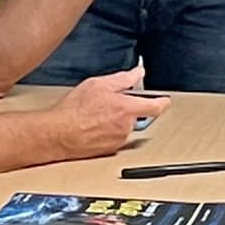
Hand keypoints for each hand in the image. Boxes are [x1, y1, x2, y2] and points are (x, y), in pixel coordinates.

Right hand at [51, 65, 170, 157]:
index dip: (162, 102)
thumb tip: (138, 74)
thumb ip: (123, 79)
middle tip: (110, 103)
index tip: (165, 100)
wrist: (58, 134)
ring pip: (125, 127)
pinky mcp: (109, 151)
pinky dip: (108, 131)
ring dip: (116, 120)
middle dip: (128, 108)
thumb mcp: (99, 84)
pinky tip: (93, 126)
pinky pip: (115, 138)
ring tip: (96, 115)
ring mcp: (118, 141)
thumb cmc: (75, 110)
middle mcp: (126, 127)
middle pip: (137, 116)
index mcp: (127, 109)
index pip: (155, 107)